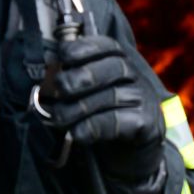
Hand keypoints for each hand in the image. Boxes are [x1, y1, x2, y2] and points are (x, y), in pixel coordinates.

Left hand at [47, 35, 160, 152]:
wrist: (131, 147)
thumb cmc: (101, 111)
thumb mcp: (88, 89)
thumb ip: (73, 75)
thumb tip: (49, 69)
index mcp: (119, 60)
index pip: (107, 46)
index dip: (85, 47)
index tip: (63, 54)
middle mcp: (135, 76)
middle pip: (114, 67)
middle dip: (83, 75)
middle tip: (60, 86)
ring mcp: (142, 98)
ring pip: (113, 95)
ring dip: (80, 107)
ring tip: (60, 117)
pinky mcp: (145, 123)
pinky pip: (117, 121)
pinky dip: (93, 127)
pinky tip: (76, 133)